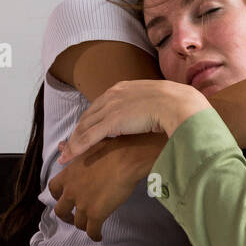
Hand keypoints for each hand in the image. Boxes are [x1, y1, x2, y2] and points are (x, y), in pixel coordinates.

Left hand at [48, 134, 164, 240]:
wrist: (126, 159)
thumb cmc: (110, 149)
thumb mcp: (87, 145)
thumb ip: (72, 150)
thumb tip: (61, 147)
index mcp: (67, 175)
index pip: (53, 189)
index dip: (57, 196)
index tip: (63, 197)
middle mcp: (71, 192)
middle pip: (61, 211)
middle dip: (66, 216)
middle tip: (73, 217)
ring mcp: (83, 205)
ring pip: (78, 222)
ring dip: (83, 225)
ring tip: (90, 225)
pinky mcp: (97, 214)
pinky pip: (92, 231)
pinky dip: (94, 235)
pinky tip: (99, 237)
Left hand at [57, 80, 203, 163]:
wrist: (180, 103)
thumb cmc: (177, 104)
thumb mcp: (158, 101)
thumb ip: (149, 107)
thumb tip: (153, 116)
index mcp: (124, 88)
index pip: (100, 106)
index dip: (89, 120)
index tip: (83, 131)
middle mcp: (113, 95)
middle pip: (88, 116)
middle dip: (77, 132)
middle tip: (66, 145)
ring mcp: (112, 108)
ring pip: (85, 127)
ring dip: (73, 143)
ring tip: (64, 155)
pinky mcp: (112, 121)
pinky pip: (89, 137)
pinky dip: (76, 148)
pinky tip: (69, 157)